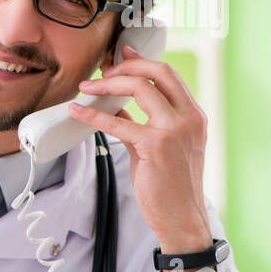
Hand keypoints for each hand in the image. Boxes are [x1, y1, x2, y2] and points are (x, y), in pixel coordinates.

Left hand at [69, 45, 212, 262]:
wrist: (181, 217)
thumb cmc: (171, 185)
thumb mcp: (161, 147)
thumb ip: (142, 125)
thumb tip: (117, 109)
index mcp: (193, 115)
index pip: (169, 76)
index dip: (142, 61)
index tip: (122, 55)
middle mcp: (188, 118)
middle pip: (157, 73)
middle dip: (126, 66)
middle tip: (101, 71)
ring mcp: (174, 130)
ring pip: (139, 88)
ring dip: (107, 84)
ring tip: (86, 88)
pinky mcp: (155, 146)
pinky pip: (118, 122)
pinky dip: (93, 114)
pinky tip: (77, 111)